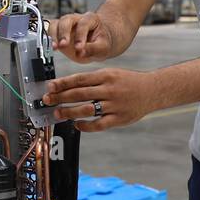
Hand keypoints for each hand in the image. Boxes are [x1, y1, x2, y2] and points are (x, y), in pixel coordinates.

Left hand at [43, 67, 159, 130]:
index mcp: (106, 75)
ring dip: (69, 112)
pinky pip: (99, 124)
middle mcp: (109, 89)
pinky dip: (86, 125)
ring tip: (57, 113)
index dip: (62, 83)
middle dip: (61, 97)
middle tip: (47, 101)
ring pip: (87, 109)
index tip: (49, 87)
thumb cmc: (127, 81)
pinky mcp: (119, 119)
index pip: (79, 79)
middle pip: (80, 94)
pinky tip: (77, 124)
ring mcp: (115, 105)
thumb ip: (91, 80)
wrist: (153, 90)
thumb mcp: (111, 73)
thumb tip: (66, 87)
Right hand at [48, 10, 120, 62]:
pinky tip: (51, 47)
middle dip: (63, 33)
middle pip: (66, 20)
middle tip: (63, 45)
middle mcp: (76, 19)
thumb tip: (80, 53)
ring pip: (55, 24)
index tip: (79, 48)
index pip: (83, 24)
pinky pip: (49, 31)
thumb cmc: (103, 42)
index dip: (80, 36)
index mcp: (90, 19)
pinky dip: (48, 38)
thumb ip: (92, 49)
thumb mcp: (104, 47)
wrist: (99, 42)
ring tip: (55, 47)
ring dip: (53, 36)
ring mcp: (65, 25)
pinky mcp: (58, 32)